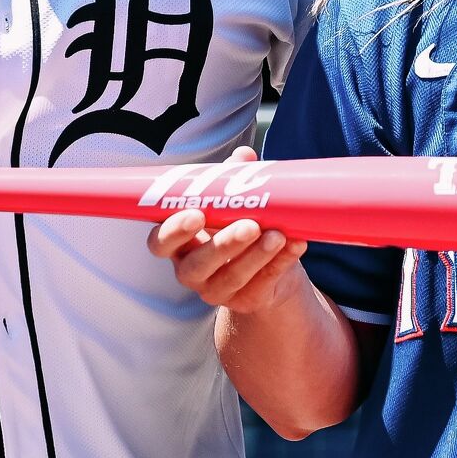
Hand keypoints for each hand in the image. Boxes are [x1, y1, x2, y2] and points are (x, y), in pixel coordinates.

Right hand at [146, 147, 311, 313]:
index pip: (160, 243)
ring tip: (278, 234)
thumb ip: (232, 179)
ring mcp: (217, 290)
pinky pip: (263, 284)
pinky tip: (296, 243)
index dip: (173, 231)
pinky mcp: (247, 300)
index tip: (196, 214)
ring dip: (256, 255)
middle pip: (197, 266)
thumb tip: (244, 157)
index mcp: (178, 244)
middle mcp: (191, 271)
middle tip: (249, 225)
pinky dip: (281, 263)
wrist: (268, 266)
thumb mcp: (230, 202)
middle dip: (224, 245)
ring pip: (232, 277)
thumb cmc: (236, 224)